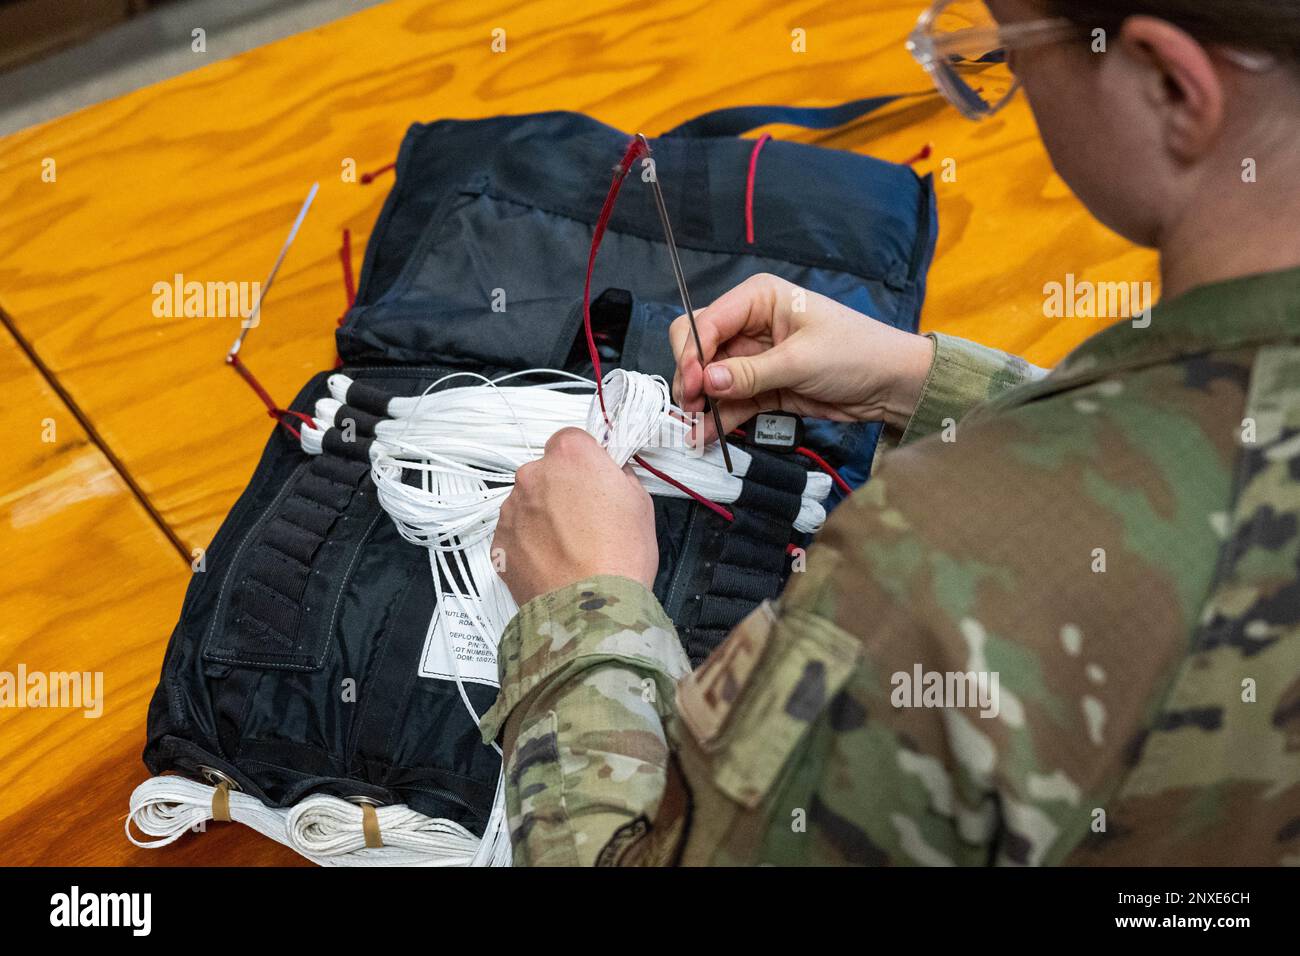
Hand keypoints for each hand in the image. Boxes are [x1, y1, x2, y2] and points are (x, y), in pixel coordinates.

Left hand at [493, 428, 658, 606]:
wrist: (590, 609)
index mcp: (569, 457)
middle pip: (545, 471)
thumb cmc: (620, 557)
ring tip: (570, 547)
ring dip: (544, 516)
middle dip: (561, 489)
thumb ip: (619, 476)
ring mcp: (512, 509)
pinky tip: (554, 561)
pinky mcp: (499, 541)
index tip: (594, 479)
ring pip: (528, 502)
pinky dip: (530, 542)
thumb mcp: (640, 503)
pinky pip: (515, 532)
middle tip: (586, 519)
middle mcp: (533, 475)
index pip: (571, 440)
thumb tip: (610, 474)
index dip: (584, 461)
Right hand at [671, 273, 934, 443]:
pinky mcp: (763, 386)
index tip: (693, 385)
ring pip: (711, 379)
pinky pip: (731, 401)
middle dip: (692, 377)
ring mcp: (754, 357)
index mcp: (759, 299)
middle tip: (693, 406)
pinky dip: (719, 418)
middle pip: (700, 347)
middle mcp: (750, 324)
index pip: (707, 321)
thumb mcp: (801, 360)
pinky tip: (706, 436)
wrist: (892, 384)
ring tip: (694, 430)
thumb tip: (708, 382)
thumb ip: (751, 373)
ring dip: (702, 404)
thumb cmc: (856, 353)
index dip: (693, 353)